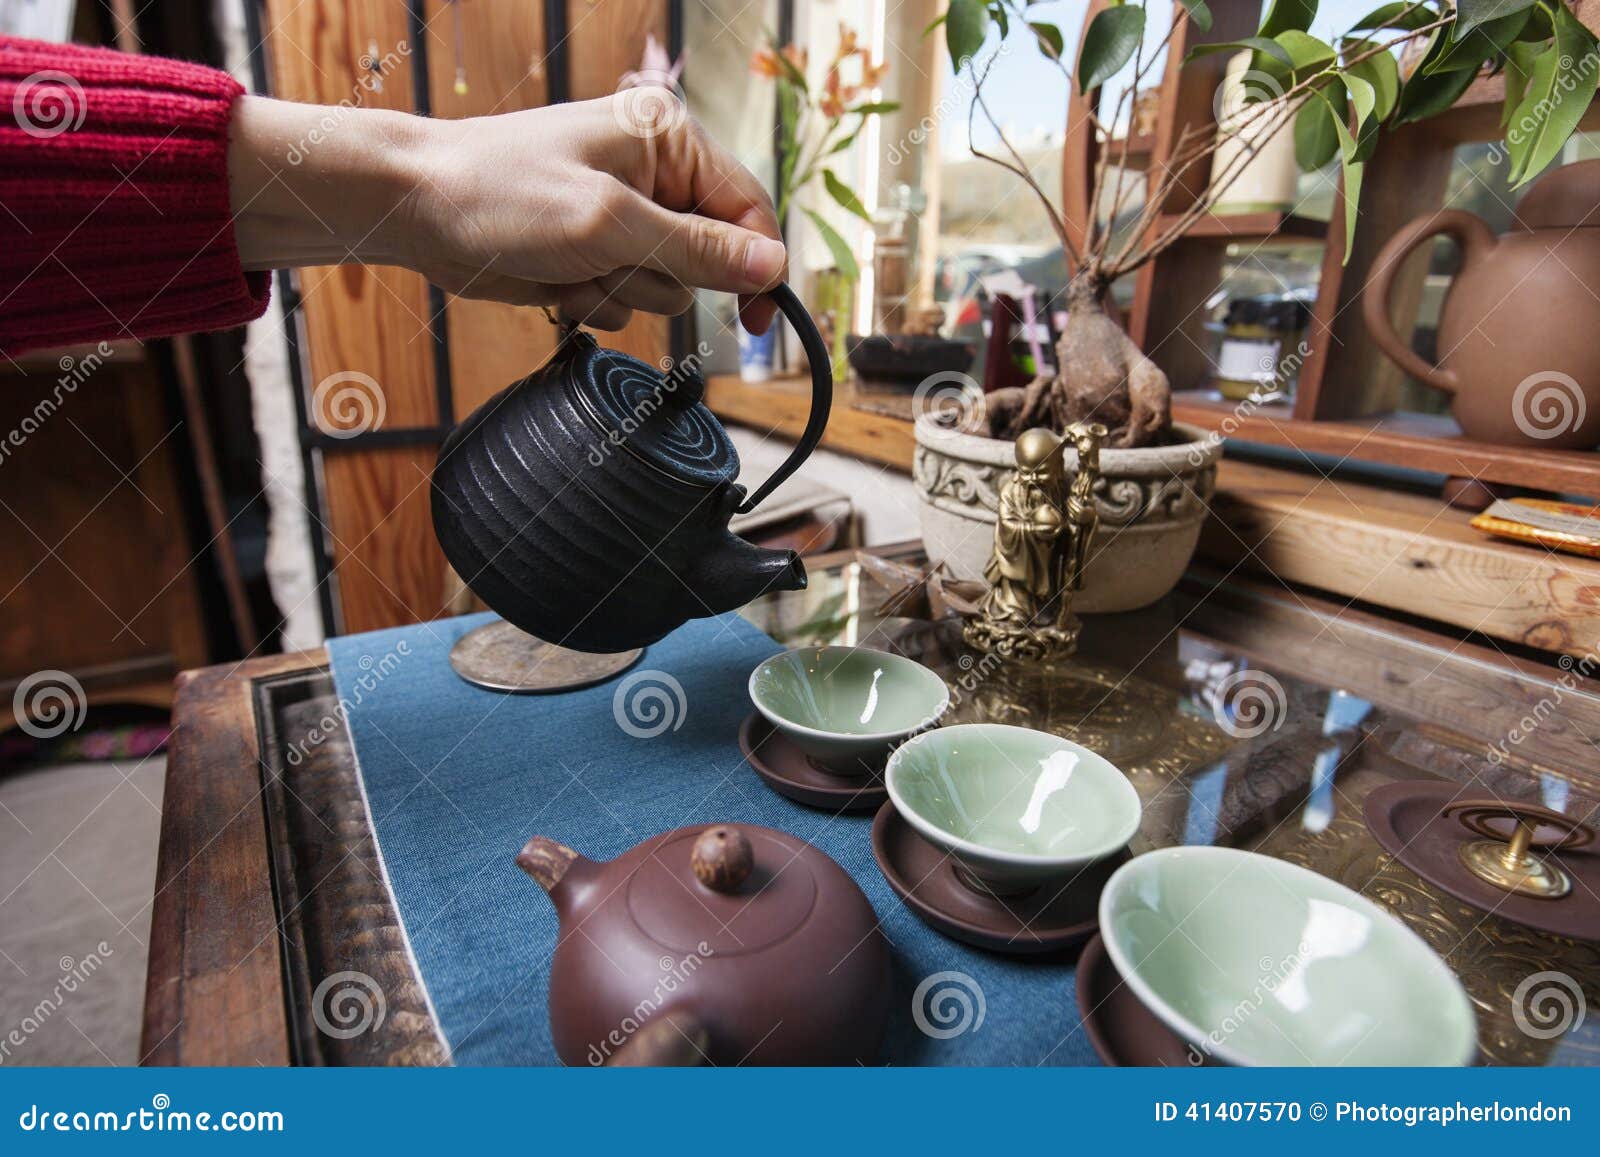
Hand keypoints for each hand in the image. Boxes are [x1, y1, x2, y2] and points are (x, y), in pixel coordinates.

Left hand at [227, 92, 785, 332]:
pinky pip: (629, 303)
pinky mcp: (596, 255)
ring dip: (622, 292)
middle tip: (608, 260)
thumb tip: (773, 267)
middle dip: (660, 276)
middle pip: (709, 258)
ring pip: (669, 288)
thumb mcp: (609, 222)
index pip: (747, 210)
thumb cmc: (500, 192)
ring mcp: (624, 218)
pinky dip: (596, 304)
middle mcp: (654, 175)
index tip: (759, 321)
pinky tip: (557, 281)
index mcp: (669, 140)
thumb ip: (696, 249)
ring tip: (573, 266)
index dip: (758, 267)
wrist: (417, 210)